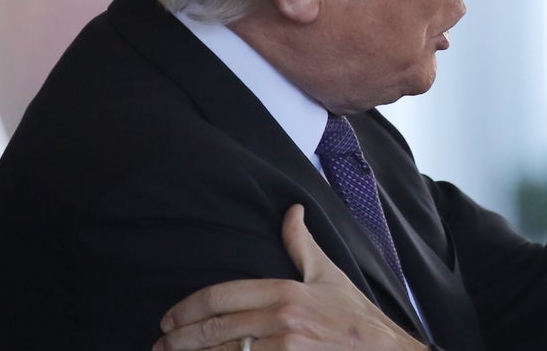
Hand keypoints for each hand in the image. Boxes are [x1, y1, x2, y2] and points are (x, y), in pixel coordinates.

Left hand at [154, 204, 426, 350]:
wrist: (383, 350)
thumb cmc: (354, 314)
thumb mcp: (328, 275)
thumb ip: (301, 244)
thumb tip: (292, 210)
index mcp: (286, 292)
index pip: (222, 297)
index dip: (189, 308)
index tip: (170, 318)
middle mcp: (281, 320)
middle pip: (215, 329)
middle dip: (181, 338)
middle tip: (162, 343)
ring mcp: (284, 349)